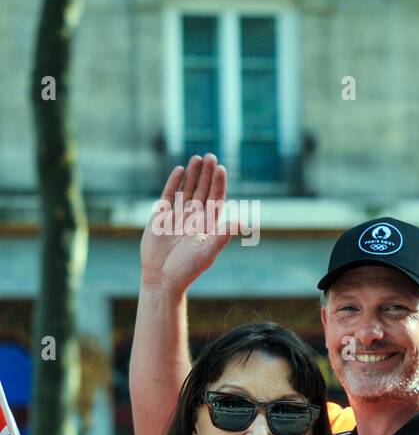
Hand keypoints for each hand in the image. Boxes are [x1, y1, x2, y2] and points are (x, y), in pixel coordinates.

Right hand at [141, 153, 239, 291]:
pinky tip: (180, 170)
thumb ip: (222, 236)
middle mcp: (195, 218)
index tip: (221, 168)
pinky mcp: (161, 217)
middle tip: (210, 156)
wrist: (162, 278)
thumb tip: (241, 223)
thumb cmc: (188, 268)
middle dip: (207, 174)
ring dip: (193, 175)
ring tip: (197, 158)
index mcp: (208, 225)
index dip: (218, 184)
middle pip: (203, 190)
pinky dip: (174, 183)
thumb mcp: (207, 252)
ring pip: (187, 190)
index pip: (216, 199)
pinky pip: (169, 195)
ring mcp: (178, 216)